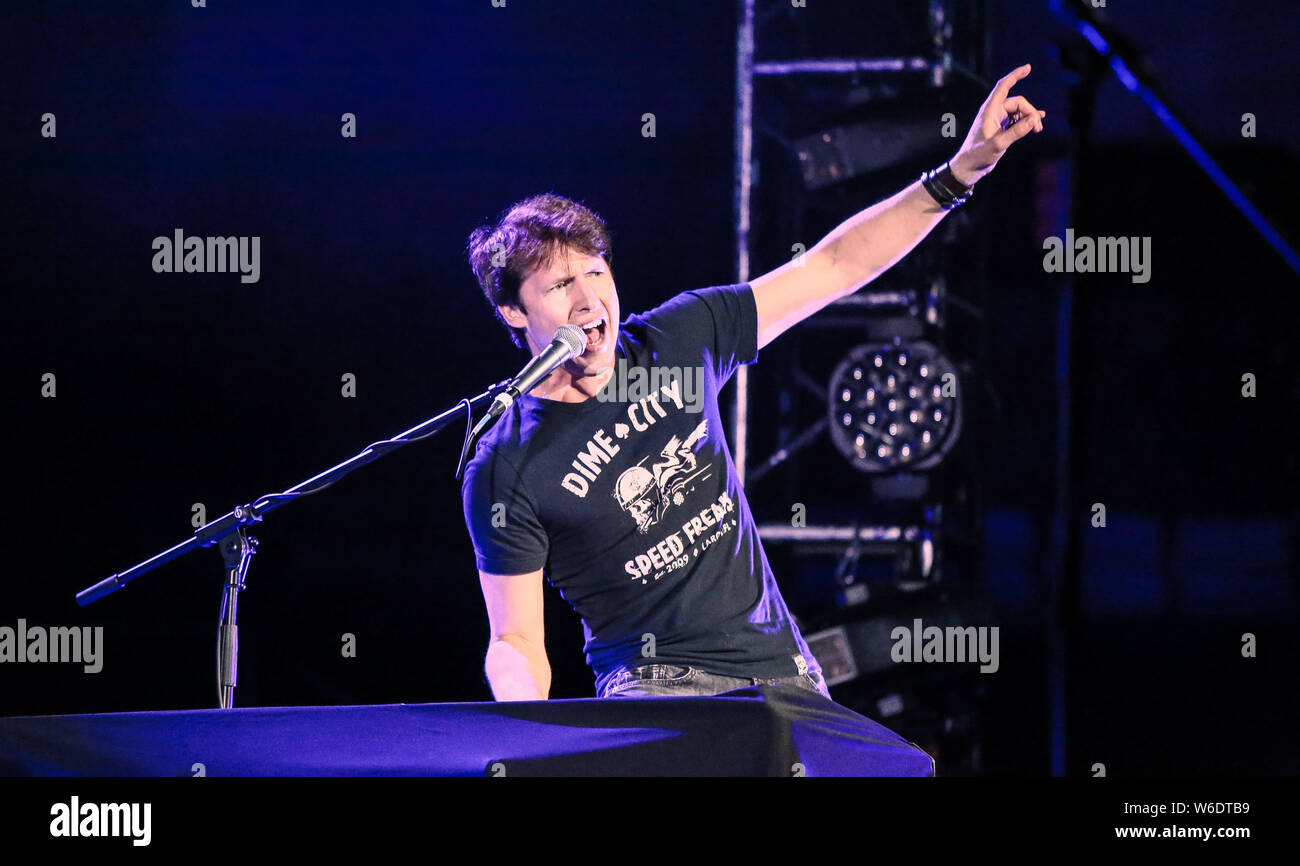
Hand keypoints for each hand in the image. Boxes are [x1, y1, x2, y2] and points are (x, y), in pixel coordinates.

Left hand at [949, 64, 1045, 186]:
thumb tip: (1035, 119)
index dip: (1015, 75)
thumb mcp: (998, 144)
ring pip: (1019, 111)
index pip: (1003, 87)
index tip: (1028, 67)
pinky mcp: (1001, 128)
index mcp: (989, 110)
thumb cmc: (978, 155)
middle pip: (1018, 102)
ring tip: (1037, 130)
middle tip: (1038, 128)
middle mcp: (993, 112)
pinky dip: (1027, 120)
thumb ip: (1017, 131)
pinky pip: (1017, 119)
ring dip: (1030, 118)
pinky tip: (1037, 122)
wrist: (969, 168)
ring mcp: (997, 119)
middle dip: (1030, 112)